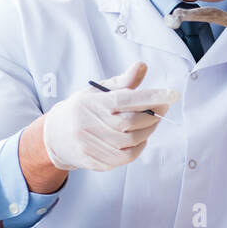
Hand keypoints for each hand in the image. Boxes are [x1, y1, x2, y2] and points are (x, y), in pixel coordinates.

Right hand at [42, 62, 178, 170]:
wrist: (55, 136)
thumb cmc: (82, 109)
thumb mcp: (97, 91)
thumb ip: (122, 82)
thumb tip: (142, 67)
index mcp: (92, 103)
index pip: (126, 99)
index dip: (151, 97)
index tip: (171, 95)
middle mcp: (89, 124)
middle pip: (131, 123)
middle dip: (153, 116)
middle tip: (163, 109)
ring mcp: (91, 145)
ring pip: (130, 142)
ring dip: (147, 132)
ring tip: (151, 123)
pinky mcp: (94, 161)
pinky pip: (124, 157)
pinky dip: (138, 148)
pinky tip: (140, 139)